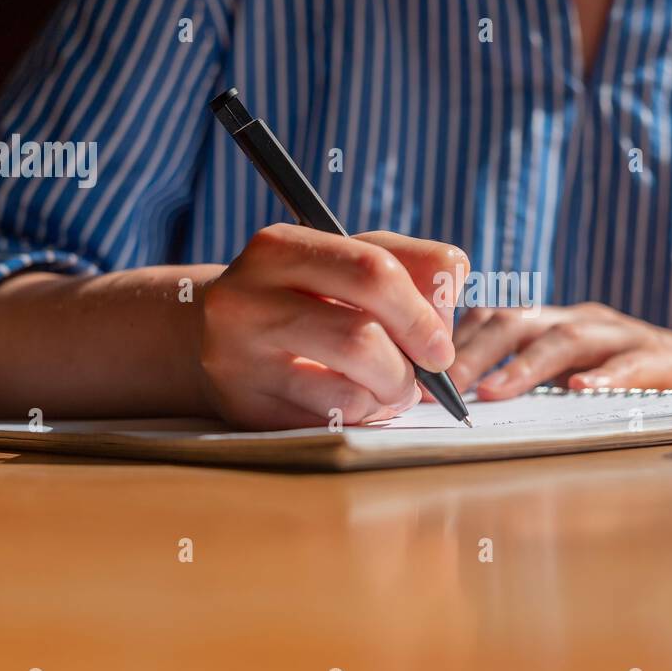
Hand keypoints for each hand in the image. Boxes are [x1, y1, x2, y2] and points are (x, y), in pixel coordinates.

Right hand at [197, 225, 468, 428]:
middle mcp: (246, 300)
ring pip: (351, 391)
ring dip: (390, 393)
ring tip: (389, 384)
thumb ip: (411, 266)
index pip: (374, 272)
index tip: (441, 340)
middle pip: (363, 337)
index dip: (424, 313)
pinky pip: (332, 423)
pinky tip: (356, 399)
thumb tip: (449, 304)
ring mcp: (238, 359)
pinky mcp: (245, 408)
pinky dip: (362, 415)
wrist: (222, 333)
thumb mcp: (350, 260)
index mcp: (278, 247)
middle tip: (429, 370)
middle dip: (411, 363)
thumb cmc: (307, 293)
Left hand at [449, 302, 671, 398]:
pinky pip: (629, 364)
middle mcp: (582, 321)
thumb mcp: (577, 376)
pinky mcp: (662, 358)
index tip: (417, 373)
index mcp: (556, 323)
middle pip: (518, 321)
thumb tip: (466, 407)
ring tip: (493, 393)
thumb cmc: (641, 382)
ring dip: (525, 366)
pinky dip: (604, 377)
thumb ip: (531, 379)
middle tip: (440, 386)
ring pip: (565, 339)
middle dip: (474, 353)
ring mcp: (622, 336)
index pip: (492, 318)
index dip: (454, 341)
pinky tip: (581, 391)